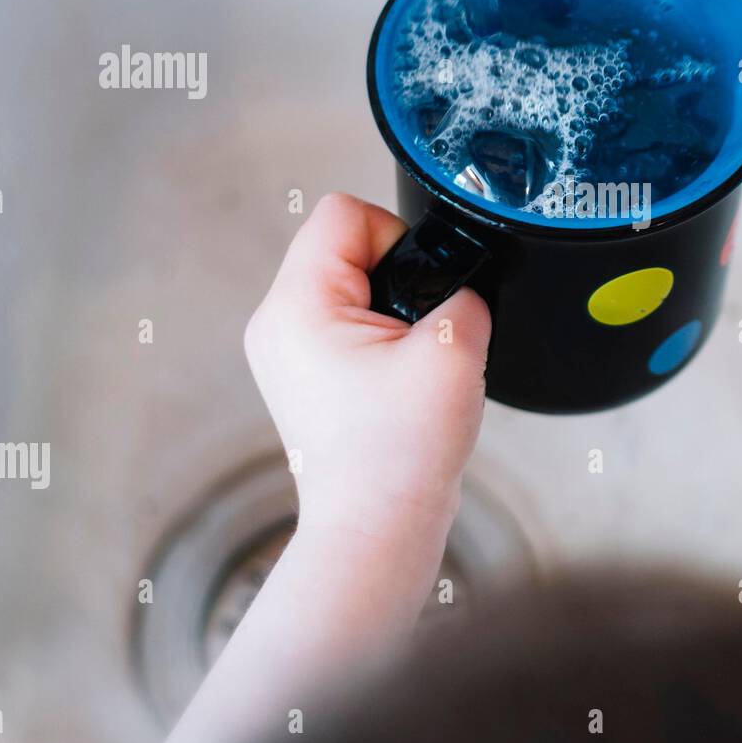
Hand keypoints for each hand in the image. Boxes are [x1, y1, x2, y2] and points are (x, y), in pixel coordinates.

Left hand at [243, 193, 491, 536]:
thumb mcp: (456, 348)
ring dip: (390, 311)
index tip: (421, 287)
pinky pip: (343, 323)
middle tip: (418, 332)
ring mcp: (284, 353)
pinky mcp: (302, 377)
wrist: (376, 530)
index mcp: (298, 305)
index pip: (344, 212)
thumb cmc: (399, 455)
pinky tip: (398, 380)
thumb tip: (458, 289)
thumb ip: (464, 292)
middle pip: (342, 245)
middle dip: (396, 277)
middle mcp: (276, 323)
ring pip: (346, 286)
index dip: (398, 235)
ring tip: (409, 362)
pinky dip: (379, 338)